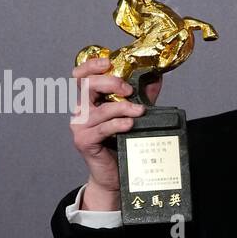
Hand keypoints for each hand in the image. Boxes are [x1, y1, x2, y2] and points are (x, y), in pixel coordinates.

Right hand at [68, 58, 162, 208]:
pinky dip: (118, 124)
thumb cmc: (121, 143)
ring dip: (122, 107)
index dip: (91, 65)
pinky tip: (130, 124)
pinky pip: (102, 128)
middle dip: (110, 82)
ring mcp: (80, 126)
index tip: (108, 62)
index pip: (82, 76)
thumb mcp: (133, 114)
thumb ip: (141, 95)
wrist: (114, 174)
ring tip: (140, 111)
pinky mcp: (84, 141)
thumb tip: (156, 76)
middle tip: (129, 90)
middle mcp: (81, 110)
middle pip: (87, 86)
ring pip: (100, 109)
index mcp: (89, 100)